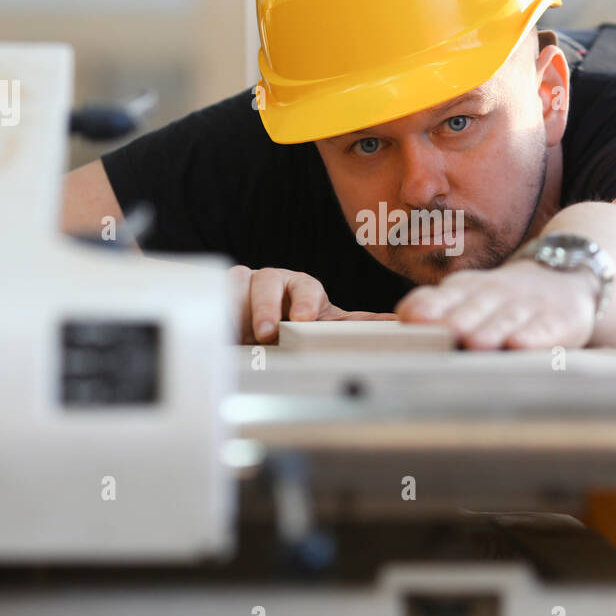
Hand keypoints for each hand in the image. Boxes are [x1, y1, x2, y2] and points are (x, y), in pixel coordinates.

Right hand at [229, 265, 394, 343]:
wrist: (257, 332)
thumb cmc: (297, 329)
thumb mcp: (327, 330)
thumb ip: (358, 327)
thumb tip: (400, 324)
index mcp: (305, 291)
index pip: (308, 291)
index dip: (306, 302)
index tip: (304, 318)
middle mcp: (276, 283)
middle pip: (270, 282)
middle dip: (269, 306)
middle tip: (267, 332)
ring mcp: (247, 285)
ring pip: (241, 285)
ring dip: (241, 309)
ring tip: (243, 334)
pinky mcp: (221, 290)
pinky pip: (216, 293)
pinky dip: (218, 310)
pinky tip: (219, 327)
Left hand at [395, 260, 597, 349]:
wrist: (564, 274)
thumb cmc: (501, 298)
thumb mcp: (466, 293)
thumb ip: (432, 305)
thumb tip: (400, 315)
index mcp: (466, 288)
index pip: (445, 296)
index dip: (429, 307)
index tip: (413, 319)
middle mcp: (494, 295)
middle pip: (472, 309)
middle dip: (457, 321)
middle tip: (442, 333)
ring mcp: (526, 307)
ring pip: (505, 320)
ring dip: (490, 330)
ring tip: (476, 343)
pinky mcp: (556, 321)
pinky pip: (542, 330)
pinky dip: (531, 338)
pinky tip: (519, 344)